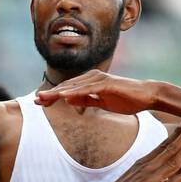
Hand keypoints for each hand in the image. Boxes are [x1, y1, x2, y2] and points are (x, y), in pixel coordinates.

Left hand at [35, 70, 154, 115]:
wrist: (146, 96)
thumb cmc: (126, 99)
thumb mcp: (102, 103)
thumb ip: (87, 101)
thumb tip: (70, 102)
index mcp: (91, 82)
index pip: (68, 90)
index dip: (53, 97)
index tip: (39, 103)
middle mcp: (93, 77)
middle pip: (67, 87)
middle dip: (50, 94)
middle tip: (34, 101)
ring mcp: (99, 79)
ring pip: (74, 87)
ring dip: (58, 93)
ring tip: (43, 99)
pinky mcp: (107, 83)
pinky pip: (88, 89)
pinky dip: (74, 93)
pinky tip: (63, 97)